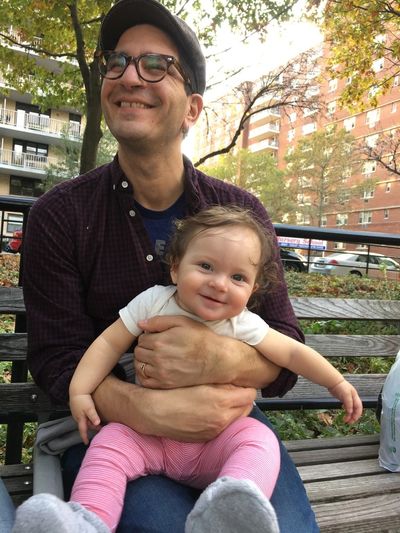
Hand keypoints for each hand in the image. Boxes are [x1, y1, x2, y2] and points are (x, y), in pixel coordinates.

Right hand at [70, 393, 100, 443]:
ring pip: (83, 420)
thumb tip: (97, 424)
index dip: (84, 437)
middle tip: (100, 428)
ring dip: (89, 422)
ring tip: (97, 422)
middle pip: (84, 425)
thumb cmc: (83, 399)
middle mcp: (77, 417)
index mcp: (80, 418)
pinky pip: (82, 415)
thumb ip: (93, 416)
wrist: (77, 389)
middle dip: (91, 428)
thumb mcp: (90, 408)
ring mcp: (76, 412)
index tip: (86, 443)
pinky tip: (90, 414)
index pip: (82, 430)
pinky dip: (87, 417)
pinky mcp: (76, 407)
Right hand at [93, 375, 255, 440]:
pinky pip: (225, 427)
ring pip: (238, 418)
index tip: (240, 381)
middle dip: (243, 398)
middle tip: (235, 389)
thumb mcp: (198, 381)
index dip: (246, 386)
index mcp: (221, 402)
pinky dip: (224, 418)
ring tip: (224, 398)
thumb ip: (222, 382)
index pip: (249, 394)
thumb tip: (236, 380)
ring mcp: (215, 431)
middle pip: (247, 407)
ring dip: (235, 408)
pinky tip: (214, 410)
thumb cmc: (172, 391)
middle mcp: (222, 419)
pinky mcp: (207, 438)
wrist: (152, 412)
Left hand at [134, 315, 222, 388]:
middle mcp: (158, 358)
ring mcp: (161, 373)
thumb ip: (159, 321)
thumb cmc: (201, 338)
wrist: (216, 359)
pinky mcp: (166, 384)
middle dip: (145, 348)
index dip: (148, 337)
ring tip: (155, 357)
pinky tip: (154, 369)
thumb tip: (140, 323)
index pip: (141, 339)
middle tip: (156, 347)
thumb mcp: (182, 322)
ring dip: (144, 361)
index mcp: (160, 341)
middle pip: (138, 352)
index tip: (157, 338)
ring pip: (139, 366)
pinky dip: (145, 375)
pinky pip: (144, 381)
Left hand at [328, 380, 362, 423]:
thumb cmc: (340, 386)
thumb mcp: (345, 394)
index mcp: (355, 397)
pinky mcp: (343, 399)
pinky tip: (345, 413)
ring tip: (345, 420)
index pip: (359, 408)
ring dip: (349, 415)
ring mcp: (348, 399)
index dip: (357, 414)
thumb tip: (350, 412)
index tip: (353, 419)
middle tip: (349, 422)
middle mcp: (353, 398)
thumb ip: (348, 403)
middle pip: (356, 410)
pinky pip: (347, 407)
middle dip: (353, 416)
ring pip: (351, 409)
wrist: (333, 381)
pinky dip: (346, 411)